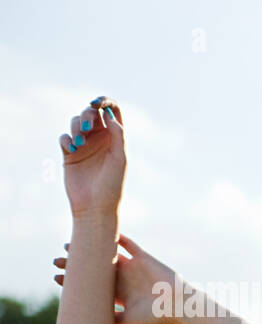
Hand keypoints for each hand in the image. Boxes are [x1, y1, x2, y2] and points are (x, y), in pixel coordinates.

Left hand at [54, 233, 178, 323]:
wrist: (179, 306)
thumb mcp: (128, 322)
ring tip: (71, 245)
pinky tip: (100, 233)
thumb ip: (109, 319)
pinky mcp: (144, 258)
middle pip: (96, 268)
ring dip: (91, 248)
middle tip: (57, 261)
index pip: (93, 285)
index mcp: (120, 294)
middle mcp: (124, 279)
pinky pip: (129, 244)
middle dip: (77, 264)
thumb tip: (88, 321)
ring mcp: (134, 267)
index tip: (57, 279)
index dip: (76, 282)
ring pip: (107, 254)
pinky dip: (117, 238)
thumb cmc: (156, 317)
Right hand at [60, 96, 126, 218]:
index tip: (97, 104)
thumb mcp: (120, 159)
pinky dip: (66, 140)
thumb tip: (109, 114)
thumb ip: (118, 135)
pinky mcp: (70, 153)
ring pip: (76, 122)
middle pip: (91, 113)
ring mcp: (84, 145)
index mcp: (116, 138)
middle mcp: (100, 138)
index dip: (105, 102)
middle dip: (87, 115)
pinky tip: (72, 150)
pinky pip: (64, 137)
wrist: (95, 206)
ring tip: (80, 143)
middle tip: (87, 129)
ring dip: (76, 128)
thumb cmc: (112, 185)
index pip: (112, 111)